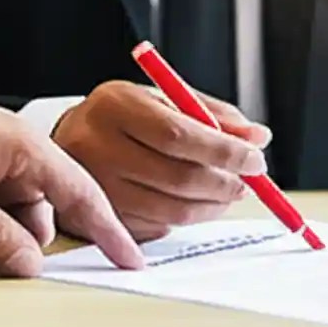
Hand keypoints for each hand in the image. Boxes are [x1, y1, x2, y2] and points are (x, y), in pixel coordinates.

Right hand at [53, 81, 269, 240]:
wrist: (69, 139)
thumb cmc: (125, 117)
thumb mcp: (163, 99)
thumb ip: (212, 114)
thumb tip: (258, 137)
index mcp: (115, 106)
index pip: (179, 134)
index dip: (224, 152)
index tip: (255, 160)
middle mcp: (96, 145)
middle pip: (177, 176)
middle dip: (224, 184)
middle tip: (247, 182)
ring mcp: (92, 187)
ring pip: (169, 210)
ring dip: (211, 207)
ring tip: (226, 194)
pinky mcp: (94, 220)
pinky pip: (155, 228)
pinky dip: (185, 219)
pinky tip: (194, 203)